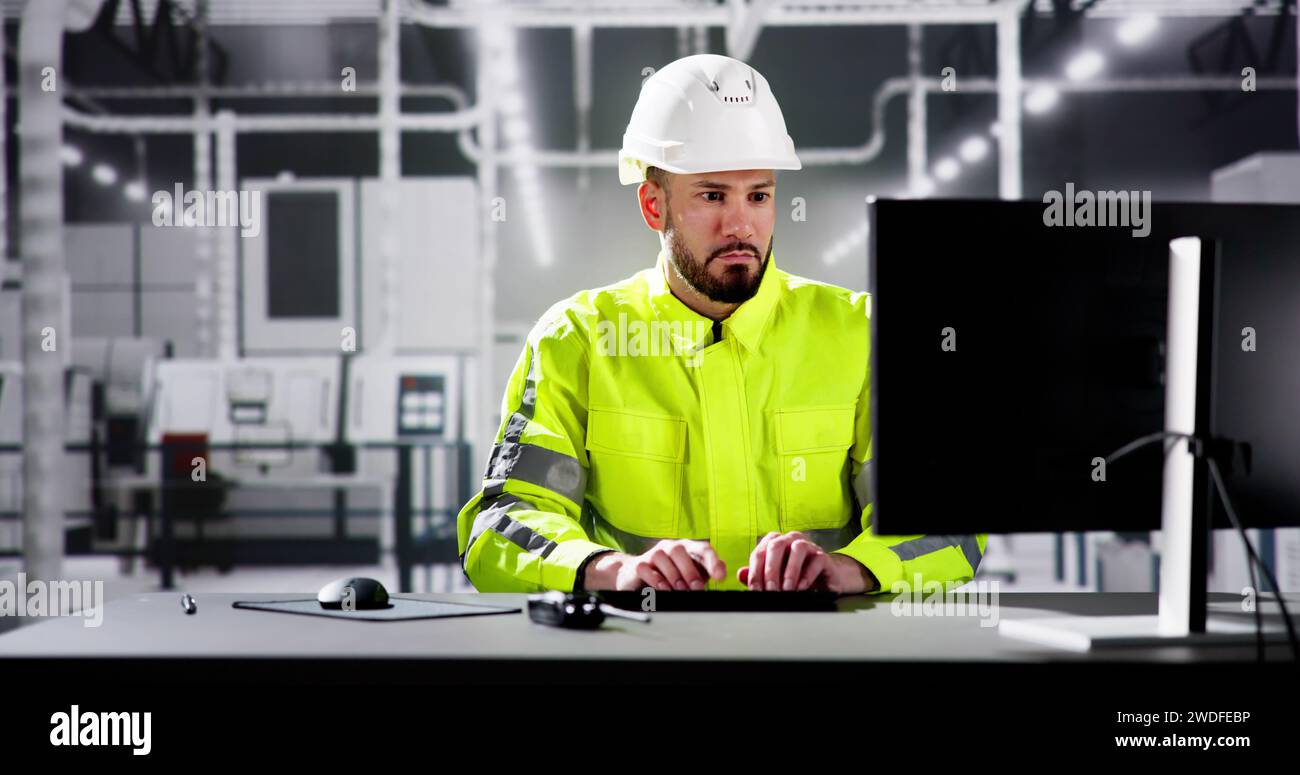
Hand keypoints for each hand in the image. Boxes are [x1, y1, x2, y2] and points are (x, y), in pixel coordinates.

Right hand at [582, 539, 726, 590]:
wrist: (637, 577)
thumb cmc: (671, 577)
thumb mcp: (691, 576)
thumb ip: (705, 574)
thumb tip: (721, 573)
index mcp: (688, 549)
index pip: (703, 548)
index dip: (713, 561)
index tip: (720, 577)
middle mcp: (670, 547)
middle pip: (679, 550)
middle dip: (690, 570)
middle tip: (697, 588)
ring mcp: (653, 554)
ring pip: (661, 556)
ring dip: (673, 575)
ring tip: (679, 590)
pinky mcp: (639, 565)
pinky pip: (646, 568)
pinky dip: (655, 579)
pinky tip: (663, 589)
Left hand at [737, 531, 876, 593]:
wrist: (824, 581)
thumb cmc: (795, 577)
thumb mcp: (774, 578)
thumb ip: (757, 575)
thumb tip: (740, 574)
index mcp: (774, 542)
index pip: (759, 553)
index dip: (755, 572)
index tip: (755, 590)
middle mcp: (790, 539)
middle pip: (776, 546)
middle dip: (771, 570)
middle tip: (770, 590)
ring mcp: (808, 545)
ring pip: (797, 548)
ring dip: (790, 570)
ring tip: (786, 590)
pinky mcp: (823, 556)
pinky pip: (816, 560)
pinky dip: (807, 575)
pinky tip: (801, 588)